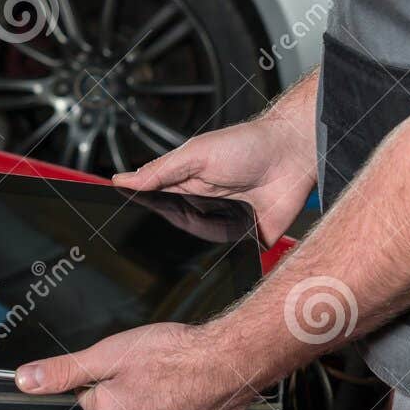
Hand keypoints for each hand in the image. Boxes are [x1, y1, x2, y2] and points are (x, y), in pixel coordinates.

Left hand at [15, 321, 254, 409]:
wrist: (228, 363)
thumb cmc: (175, 354)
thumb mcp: (109, 353)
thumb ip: (65, 370)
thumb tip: (26, 379)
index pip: (92, 396)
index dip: (109, 373)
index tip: (129, 362)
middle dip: (130, 389)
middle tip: (151, 367)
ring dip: (154, 401)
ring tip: (171, 377)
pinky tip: (187, 391)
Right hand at [116, 102, 315, 246]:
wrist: (292, 154)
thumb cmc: (247, 144)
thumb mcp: (195, 153)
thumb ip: (161, 171)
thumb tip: (122, 180)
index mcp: (184, 186)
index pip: (154, 207)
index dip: (138, 218)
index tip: (117, 230)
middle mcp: (202, 208)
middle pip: (174, 234)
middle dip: (166, 241)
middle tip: (158, 242)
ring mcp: (224, 226)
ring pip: (199, 252)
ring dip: (196, 253)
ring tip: (197, 243)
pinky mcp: (247, 242)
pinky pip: (231, 262)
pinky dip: (226, 265)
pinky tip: (219, 264)